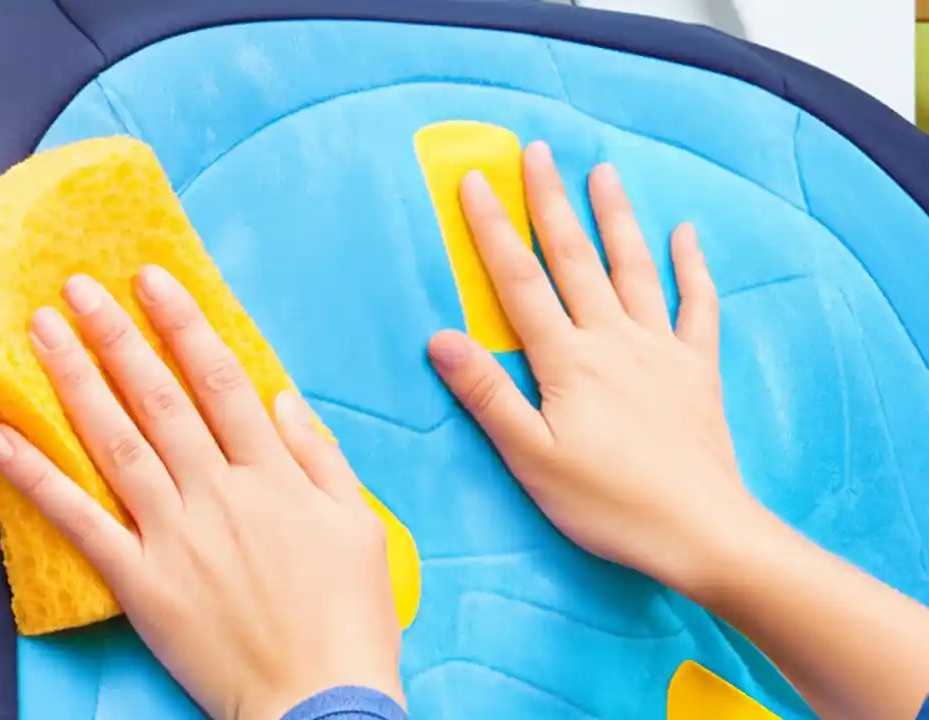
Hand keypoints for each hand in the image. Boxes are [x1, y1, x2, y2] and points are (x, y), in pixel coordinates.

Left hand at [0, 266, 402, 719]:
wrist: (320, 701)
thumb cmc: (348, 618)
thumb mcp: (359, 524)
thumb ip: (319, 455)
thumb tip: (280, 399)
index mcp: (273, 476)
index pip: (220, 380)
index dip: (182, 324)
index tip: (151, 279)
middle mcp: (218, 492)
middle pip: (158, 398)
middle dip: (115, 335)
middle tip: (77, 287)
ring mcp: (174, 535)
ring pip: (116, 442)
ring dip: (75, 381)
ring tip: (40, 331)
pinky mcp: (140, 582)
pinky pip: (79, 521)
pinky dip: (36, 476)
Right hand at [427, 142, 759, 593]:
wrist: (703, 531)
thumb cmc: (608, 503)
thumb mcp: (533, 459)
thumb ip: (488, 395)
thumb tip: (441, 338)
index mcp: (567, 361)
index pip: (519, 282)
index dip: (493, 229)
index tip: (475, 181)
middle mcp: (612, 340)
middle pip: (574, 259)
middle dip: (551, 202)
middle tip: (536, 151)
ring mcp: (660, 350)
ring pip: (633, 268)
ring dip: (615, 217)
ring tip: (603, 171)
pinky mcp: (696, 369)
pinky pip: (697, 306)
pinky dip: (692, 267)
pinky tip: (687, 234)